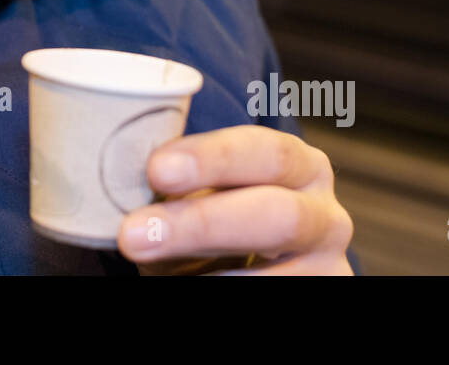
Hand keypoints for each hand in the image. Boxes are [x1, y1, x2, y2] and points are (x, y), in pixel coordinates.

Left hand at [117, 124, 354, 274]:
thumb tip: (120, 170)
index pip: (266, 151)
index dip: (213, 158)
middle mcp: (326, 214)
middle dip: (200, 224)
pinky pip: (274, 297)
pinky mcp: (324, 297)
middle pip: (276, 215)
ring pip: (270, 275)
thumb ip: (181, 178)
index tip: (155, 168)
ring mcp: (328, 266)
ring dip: (204, 274)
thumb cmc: (220, 216)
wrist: (263, 269)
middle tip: (133, 233)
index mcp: (300, 166)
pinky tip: (182, 284)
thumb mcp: (207, 191)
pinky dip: (216, 288)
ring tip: (149, 267)